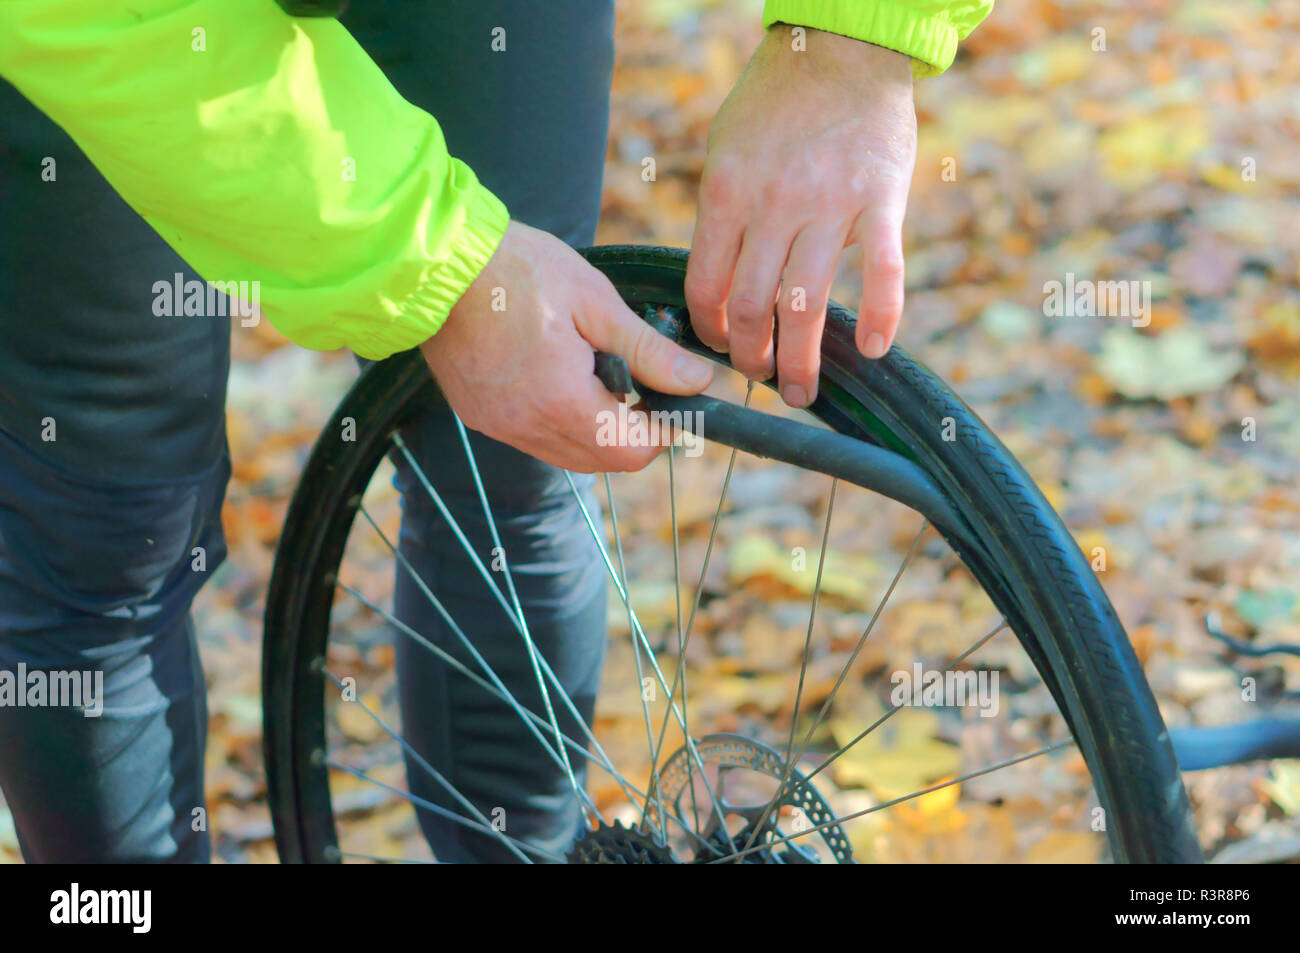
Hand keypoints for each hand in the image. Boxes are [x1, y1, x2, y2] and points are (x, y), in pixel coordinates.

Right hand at [420, 221, 714, 472]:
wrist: (438, 262)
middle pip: (603, 461)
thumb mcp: (596, 303)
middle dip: (634, 434)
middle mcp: (528, 427)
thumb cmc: (519, 270)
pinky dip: (562, 423)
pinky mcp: (480, 417)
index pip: (632, 452)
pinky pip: (535, 439)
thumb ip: (648, 351)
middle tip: (643, 386)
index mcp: (562, 401)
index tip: (673, 400)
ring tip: (599, 376)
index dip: (663, 432)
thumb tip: (697, 382)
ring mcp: (500, 426)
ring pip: (569, 455)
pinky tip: (562, 379)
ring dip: (598, 431)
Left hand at [685, 26, 915, 406]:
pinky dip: (882, 315)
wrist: (841, 48)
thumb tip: (712, 283)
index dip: (709, 328)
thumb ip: (721, 214)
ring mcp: (830, 202)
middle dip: (752, 357)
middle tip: (760, 378)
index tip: (719, 346)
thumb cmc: (776, 104)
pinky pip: (883, 270)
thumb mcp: (726, 150)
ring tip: (803, 392)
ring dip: (803, 360)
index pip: (706, 284)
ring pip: (808, 304)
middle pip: (753, 306)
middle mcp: (774, 202)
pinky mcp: (882, 198)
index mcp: (728, 192)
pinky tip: (875, 349)